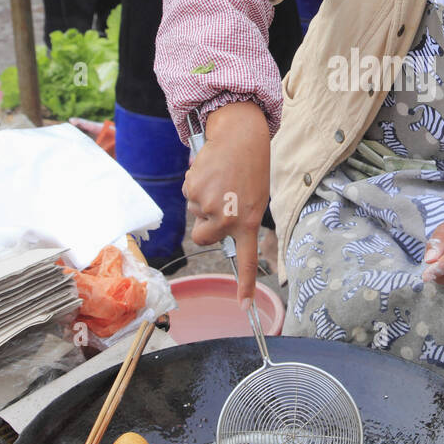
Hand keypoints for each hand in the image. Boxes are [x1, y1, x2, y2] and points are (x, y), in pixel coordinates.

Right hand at [183, 100, 269, 304]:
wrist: (240, 135)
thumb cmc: (250, 168)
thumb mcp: (254, 198)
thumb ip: (239, 219)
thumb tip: (219, 232)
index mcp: (247, 221)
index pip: (247, 260)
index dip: (245, 285)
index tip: (244, 308)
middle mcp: (226, 217)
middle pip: (203, 237)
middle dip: (203, 225)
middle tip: (218, 202)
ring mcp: (208, 204)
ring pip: (195, 212)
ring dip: (203, 197)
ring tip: (221, 178)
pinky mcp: (193, 188)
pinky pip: (189, 193)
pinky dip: (196, 183)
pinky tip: (211, 170)